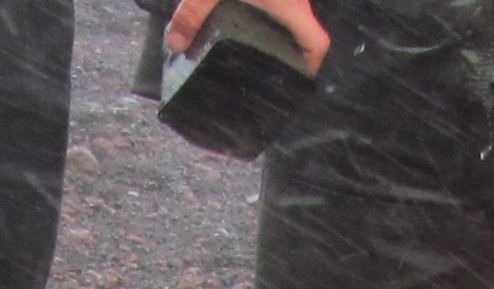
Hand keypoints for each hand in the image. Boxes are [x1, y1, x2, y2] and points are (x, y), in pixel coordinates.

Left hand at [165, 0, 328, 67]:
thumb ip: (192, 13)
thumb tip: (176, 43)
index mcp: (290, 5)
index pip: (317, 42)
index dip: (312, 64)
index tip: (299, 77)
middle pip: (302, 28)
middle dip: (286, 46)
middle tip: (262, 62)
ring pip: (289, 8)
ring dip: (274, 23)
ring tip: (247, 39)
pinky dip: (264, 6)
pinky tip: (240, 9)